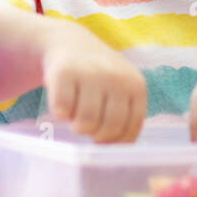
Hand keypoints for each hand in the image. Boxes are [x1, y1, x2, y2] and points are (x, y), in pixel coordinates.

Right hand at [41, 21, 146, 141]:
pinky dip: (60, 114)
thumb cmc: (98, 76)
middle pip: (108, 129)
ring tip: (77, 114)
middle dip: (96, 136)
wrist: (68, 42)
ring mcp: (90, 74)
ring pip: (85, 123)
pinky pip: (62, 111)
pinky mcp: (64, 73)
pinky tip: (63, 104)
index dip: (115, 143)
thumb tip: (121, 154)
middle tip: (89, 127)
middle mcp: (116, 78)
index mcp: (136, 86)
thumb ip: (125, 115)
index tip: (104, 140)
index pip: (129, 130)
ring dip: (78, 126)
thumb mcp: (121, 89)